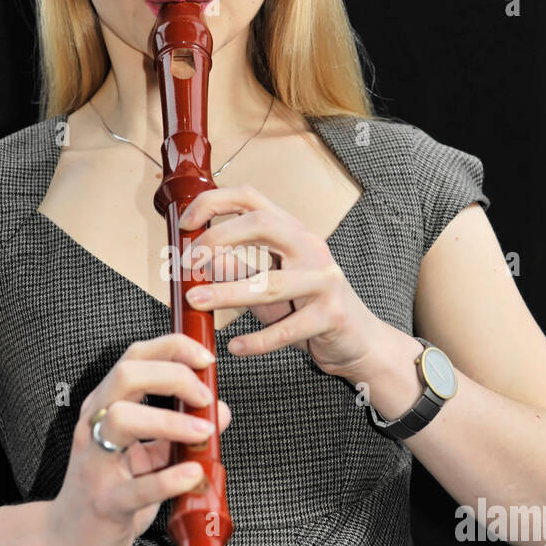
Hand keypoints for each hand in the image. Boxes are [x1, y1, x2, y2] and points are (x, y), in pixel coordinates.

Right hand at [47, 333, 232, 545]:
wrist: (67, 542)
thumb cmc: (108, 492)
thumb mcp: (146, 455)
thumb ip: (178, 430)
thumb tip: (220, 411)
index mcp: (104, 408)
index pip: (134, 358)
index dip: (173, 349)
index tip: (206, 360)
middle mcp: (94, 427)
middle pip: (125, 376)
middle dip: (173, 376)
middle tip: (204, 397)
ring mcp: (95, 464)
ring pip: (121, 420)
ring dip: (170, 421)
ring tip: (203, 433)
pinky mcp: (104, 504)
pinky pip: (136, 488)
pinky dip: (169, 479)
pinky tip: (193, 474)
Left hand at [178, 183, 385, 381]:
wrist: (359, 341)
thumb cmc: (310, 308)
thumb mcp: (268, 285)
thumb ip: (239, 270)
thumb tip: (202, 261)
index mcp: (292, 232)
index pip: (252, 198)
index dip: (214, 203)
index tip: (186, 223)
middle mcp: (311, 247)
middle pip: (262, 225)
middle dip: (217, 238)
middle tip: (188, 263)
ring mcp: (324, 280)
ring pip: (269, 283)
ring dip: (226, 292)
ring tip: (196, 300)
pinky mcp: (332, 315)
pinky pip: (288, 329)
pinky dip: (258, 340)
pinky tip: (236, 347)